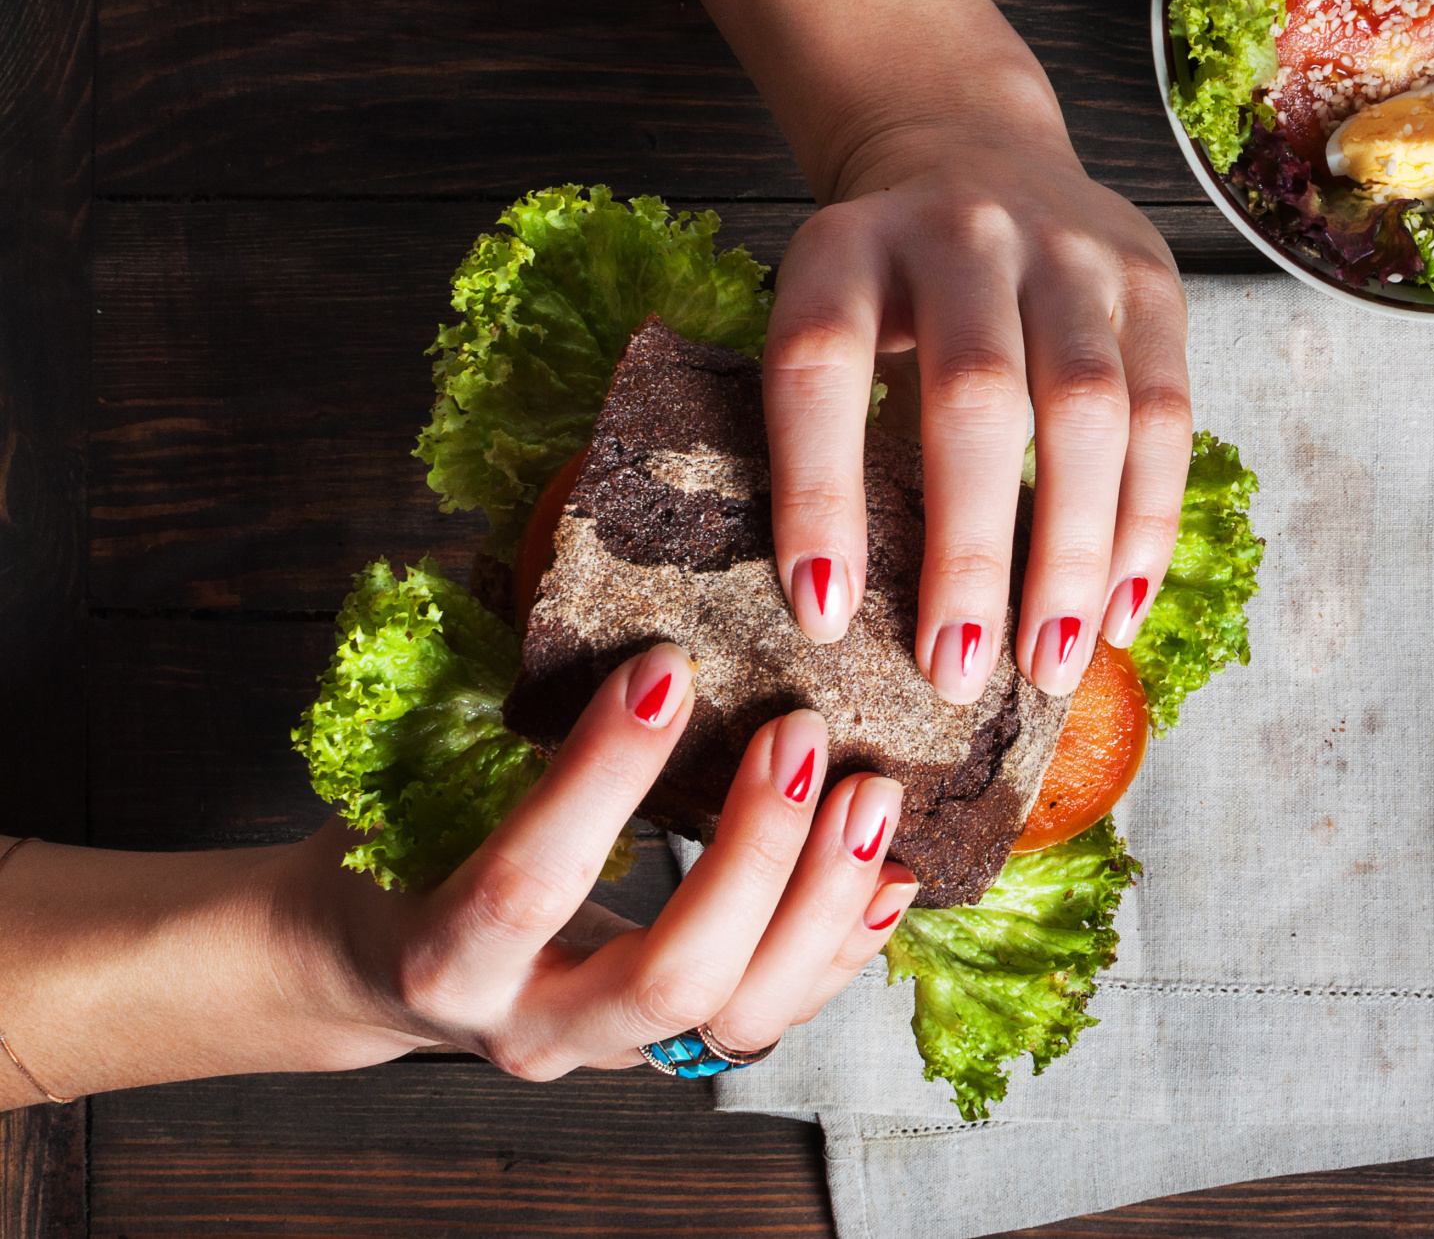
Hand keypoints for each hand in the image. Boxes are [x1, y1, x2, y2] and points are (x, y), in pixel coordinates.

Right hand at [300, 644, 915, 1077]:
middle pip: (670, 977)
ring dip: (822, 903)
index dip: (605, 777)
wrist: (375, 968)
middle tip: (801, 733)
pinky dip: (844, 948)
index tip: (670, 666)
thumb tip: (555, 545)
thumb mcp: (408, 776)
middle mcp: (533, 1030)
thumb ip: (482, 693)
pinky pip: (778, 1018)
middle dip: (755, 854)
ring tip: (872, 795)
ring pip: (742, 1017)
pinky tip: (893, 873)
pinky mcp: (674, 1050)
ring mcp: (612, 1053)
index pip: (532, 881)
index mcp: (446, 959)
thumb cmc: (392, 847)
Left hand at [762, 124, 1192, 700]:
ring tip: (1049, 665)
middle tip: (954, 670)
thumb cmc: (884, 281)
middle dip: (971, 549)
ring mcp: (1072, 252)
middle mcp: (963, 233)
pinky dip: (1146, 527)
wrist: (973, 149)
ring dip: (1073, 554)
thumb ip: (822, 426)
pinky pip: (1168, 419)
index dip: (819, 494)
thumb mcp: (824, 314)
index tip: (825, 616)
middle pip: (975, 396)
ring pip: (1091, 411)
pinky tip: (1116, 612)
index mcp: (846, 246)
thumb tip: (835, 614)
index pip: (820, 366)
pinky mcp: (1154, 284)